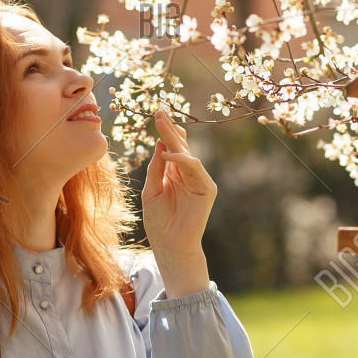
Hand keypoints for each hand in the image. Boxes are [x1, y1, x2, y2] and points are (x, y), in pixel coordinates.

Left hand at [142, 106, 216, 271]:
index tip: (156, 114)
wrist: (170, 245)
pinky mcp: (207, 189)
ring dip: (175, 139)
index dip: (166, 132)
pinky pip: (195, 168)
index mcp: (175, 174)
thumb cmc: (159, 222)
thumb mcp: (151, 191)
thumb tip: (161, 145)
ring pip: (188, 154)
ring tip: (161, 123)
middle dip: (170, 129)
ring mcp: (199, 181)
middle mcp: (188, 174)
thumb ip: (156, 169)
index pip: (172, 148)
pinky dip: (182, 160)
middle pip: (180, 147)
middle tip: (159, 111)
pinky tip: (167, 154)